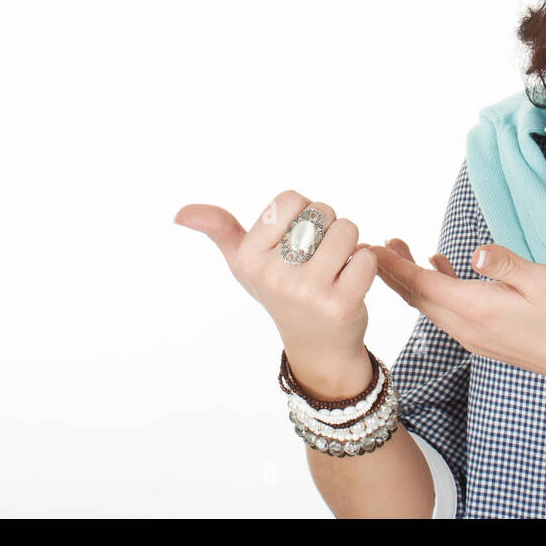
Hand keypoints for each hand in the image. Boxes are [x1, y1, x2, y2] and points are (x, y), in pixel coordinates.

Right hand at [174, 190, 377, 380]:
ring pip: (347, 230)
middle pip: (321, 211)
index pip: (291, 199)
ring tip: (336, 267)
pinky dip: (366, 264)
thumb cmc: (280, 293)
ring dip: (350, 244)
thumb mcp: (244, 263)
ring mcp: (306, 291)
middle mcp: (273, 274)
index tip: (296, 241)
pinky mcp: (340, 304)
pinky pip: (365, 257)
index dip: (303, 213)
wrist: (317, 347)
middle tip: (319, 259)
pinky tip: (351, 283)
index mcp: (248, 257)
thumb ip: (219, 230)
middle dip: (328, 227)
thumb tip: (179, 213)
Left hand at [369, 238, 545, 395]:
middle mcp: (467, 327)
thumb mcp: (542, 281)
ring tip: (401, 250)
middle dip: (393, 271)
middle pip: (417, 297)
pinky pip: (446, 312)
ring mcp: (473, 336)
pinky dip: (434, 289)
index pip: (423, 285)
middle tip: (375, 244)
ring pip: (430, 305)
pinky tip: (440, 267)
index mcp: (476, 309)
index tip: (372, 247)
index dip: (395, 265)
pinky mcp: (482, 339)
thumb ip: (506, 264)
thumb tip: (477, 252)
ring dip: (412, 280)